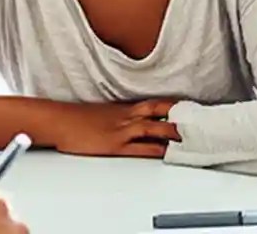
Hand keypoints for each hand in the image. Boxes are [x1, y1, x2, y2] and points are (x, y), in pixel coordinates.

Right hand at [50, 100, 180, 157]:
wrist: (59, 121)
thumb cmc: (77, 119)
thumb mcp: (101, 113)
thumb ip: (118, 115)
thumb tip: (131, 120)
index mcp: (124, 108)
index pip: (154, 104)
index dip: (173, 106)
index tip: (189, 107)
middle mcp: (126, 116)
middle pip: (158, 110)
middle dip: (178, 114)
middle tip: (198, 118)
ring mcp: (122, 130)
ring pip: (154, 128)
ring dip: (172, 131)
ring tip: (190, 136)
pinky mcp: (115, 145)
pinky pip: (140, 147)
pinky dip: (156, 149)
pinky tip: (167, 153)